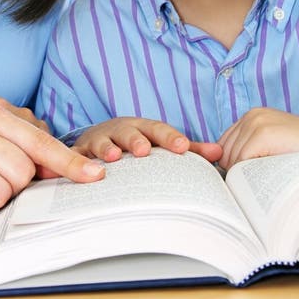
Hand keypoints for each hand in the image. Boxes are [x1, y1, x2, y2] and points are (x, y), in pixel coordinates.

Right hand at [70, 117, 222, 163]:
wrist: (95, 139)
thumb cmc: (134, 143)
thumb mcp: (158, 142)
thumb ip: (188, 148)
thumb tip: (219, 153)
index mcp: (143, 128)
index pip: (159, 130)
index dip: (170, 138)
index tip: (183, 148)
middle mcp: (121, 130)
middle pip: (130, 132)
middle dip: (137, 140)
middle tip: (144, 150)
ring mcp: (99, 140)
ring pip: (104, 141)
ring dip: (108, 148)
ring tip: (114, 158)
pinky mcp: (81, 152)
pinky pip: (80, 156)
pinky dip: (81, 161)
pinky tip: (85, 169)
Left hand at [218, 107, 298, 170]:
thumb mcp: (273, 145)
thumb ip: (250, 149)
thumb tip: (225, 170)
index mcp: (252, 116)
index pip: (224, 145)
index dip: (231, 164)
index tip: (244, 178)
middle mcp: (251, 115)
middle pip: (224, 153)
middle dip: (235, 170)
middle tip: (257, 181)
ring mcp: (256, 122)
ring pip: (231, 159)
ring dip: (244, 174)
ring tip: (266, 178)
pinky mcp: (263, 133)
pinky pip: (241, 162)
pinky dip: (250, 174)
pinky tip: (268, 177)